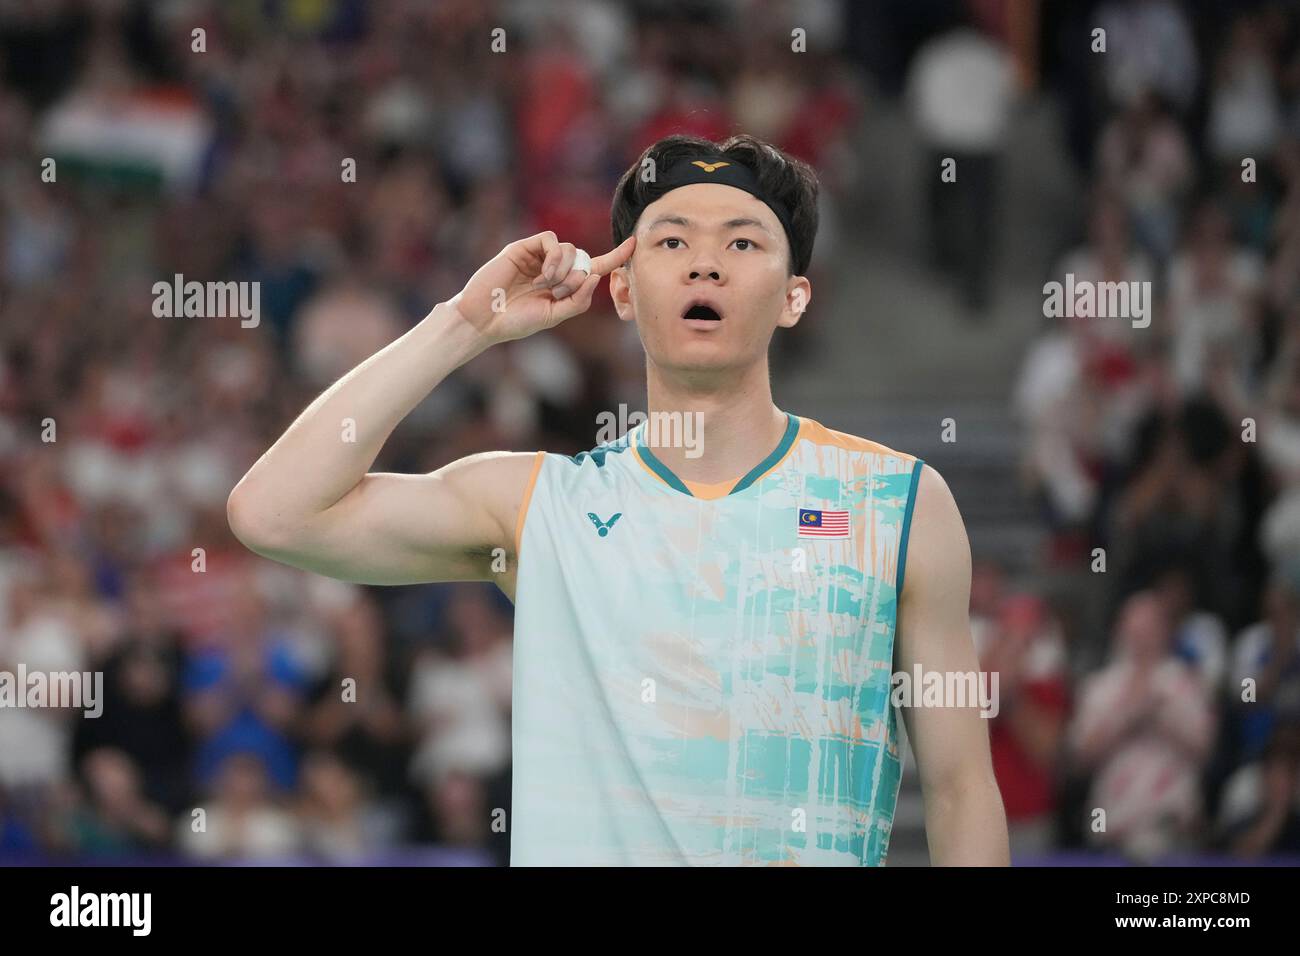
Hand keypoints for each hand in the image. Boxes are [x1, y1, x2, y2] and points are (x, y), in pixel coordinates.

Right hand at [447, 231, 634, 344]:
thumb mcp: (554, 316)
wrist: (485, 318)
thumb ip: (578, 300)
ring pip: (570, 249)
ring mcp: (539, 256)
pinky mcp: (525, 247)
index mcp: (564, 285)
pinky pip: (552, 240)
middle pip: (583, 258)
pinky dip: (554, 257)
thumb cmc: (516, 321)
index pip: (595, 266)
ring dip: (565, 270)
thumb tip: (596, 276)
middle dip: (576, 278)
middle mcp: (554, 268)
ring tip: (546, 285)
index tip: (635, 243)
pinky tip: (543, 274)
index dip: (615, 256)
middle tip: (557, 292)